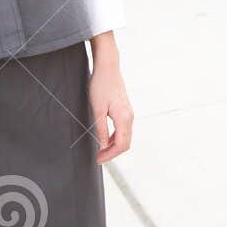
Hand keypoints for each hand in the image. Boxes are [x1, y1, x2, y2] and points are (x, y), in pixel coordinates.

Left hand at [88, 34, 133, 162]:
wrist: (107, 67)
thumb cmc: (101, 85)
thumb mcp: (97, 109)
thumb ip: (101, 128)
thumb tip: (103, 144)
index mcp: (124, 118)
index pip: (121, 144)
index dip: (110, 155)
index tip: (98, 159)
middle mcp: (129, 116)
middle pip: (126, 142)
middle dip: (113, 153)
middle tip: (98, 157)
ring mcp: (129, 113)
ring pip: (125, 136)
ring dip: (114, 146)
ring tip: (100, 149)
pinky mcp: (125, 109)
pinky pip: (123, 129)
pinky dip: (115, 137)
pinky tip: (105, 138)